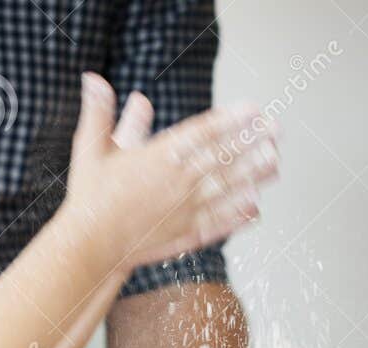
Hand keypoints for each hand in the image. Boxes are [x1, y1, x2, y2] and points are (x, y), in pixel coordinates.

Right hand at [62, 72, 277, 272]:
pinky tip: (256, 209)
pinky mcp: (184, 235)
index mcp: (158, 158)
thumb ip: (99, 114)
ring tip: (275, 162)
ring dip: (253, 175)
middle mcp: (177, 183)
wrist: (89, 247)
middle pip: (222, 158)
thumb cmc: (89, 198)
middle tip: (277, 129)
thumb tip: (93, 79)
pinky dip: (238, 216)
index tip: (253, 108)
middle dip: (252, 142)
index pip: (201, 133)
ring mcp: (184, 211)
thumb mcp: (89, 150)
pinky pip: (218, 223)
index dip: (230, 119)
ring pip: (225, 189)